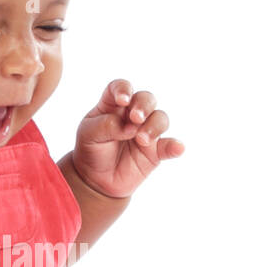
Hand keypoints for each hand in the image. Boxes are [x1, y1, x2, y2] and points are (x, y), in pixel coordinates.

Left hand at [71, 81, 183, 198]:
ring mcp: (146, 131)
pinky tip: (177, 148)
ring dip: (154, 126)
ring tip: (141, 139)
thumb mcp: (89, 134)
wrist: (95, 179)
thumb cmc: (91, 149)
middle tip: (136, 118)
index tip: (123, 100)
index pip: (121, 87)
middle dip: (144, 105)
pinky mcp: (155, 151)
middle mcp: (132, 114)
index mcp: (113, 104)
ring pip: (160, 118)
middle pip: (146, 99)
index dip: (124, 89)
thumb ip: (107, 126)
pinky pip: (169, 146)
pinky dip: (175, 146)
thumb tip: (130, 128)